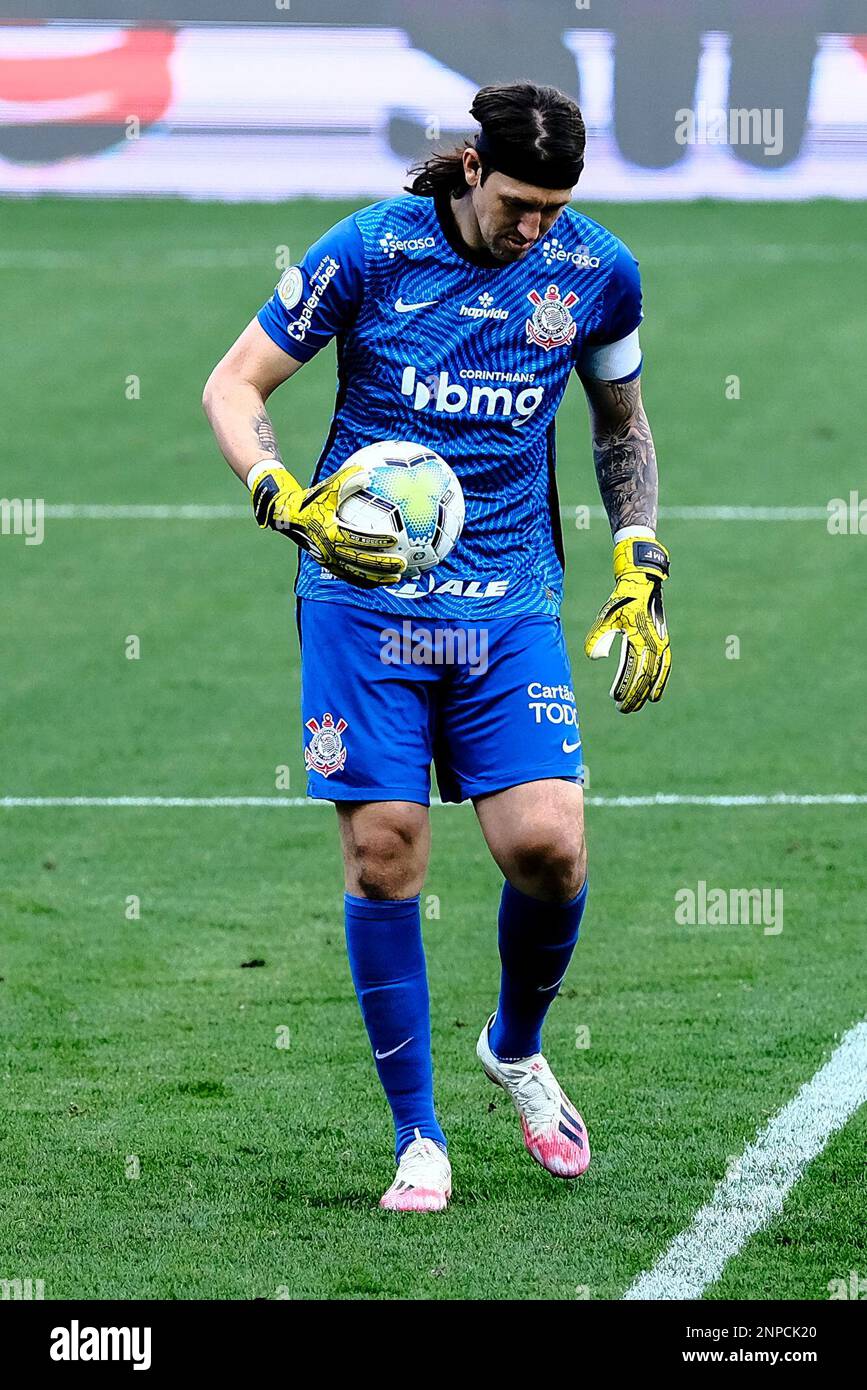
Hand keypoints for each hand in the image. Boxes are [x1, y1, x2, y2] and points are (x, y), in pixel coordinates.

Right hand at [250, 462, 405, 586]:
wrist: (288, 518)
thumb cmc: (311, 500)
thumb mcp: (327, 488)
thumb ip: (346, 479)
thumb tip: (366, 472)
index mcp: (330, 531)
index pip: (357, 538)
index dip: (376, 540)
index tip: (395, 539)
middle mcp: (329, 550)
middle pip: (360, 560)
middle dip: (382, 564)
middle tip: (402, 563)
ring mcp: (329, 561)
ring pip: (357, 573)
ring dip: (378, 576)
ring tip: (398, 576)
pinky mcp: (328, 566)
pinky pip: (350, 576)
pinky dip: (366, 580)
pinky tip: (382, 580)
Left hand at [584, 535, 669, 713]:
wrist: (641, 583)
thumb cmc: (620, 600)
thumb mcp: (605, 617)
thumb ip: (597, 638)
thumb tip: (594, 659)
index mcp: (640, 639)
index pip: (634, 672)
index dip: (626, 689)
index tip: (616, 701)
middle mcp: (654, 644)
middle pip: (646, 678)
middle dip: (635, 696)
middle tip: (623, 710)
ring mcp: (661, 643)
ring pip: (657, 675)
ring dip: (648, 692)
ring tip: (638, 706)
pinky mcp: (663, 642)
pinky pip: (665, 666)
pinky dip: (661, 681)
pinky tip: (655, 693)